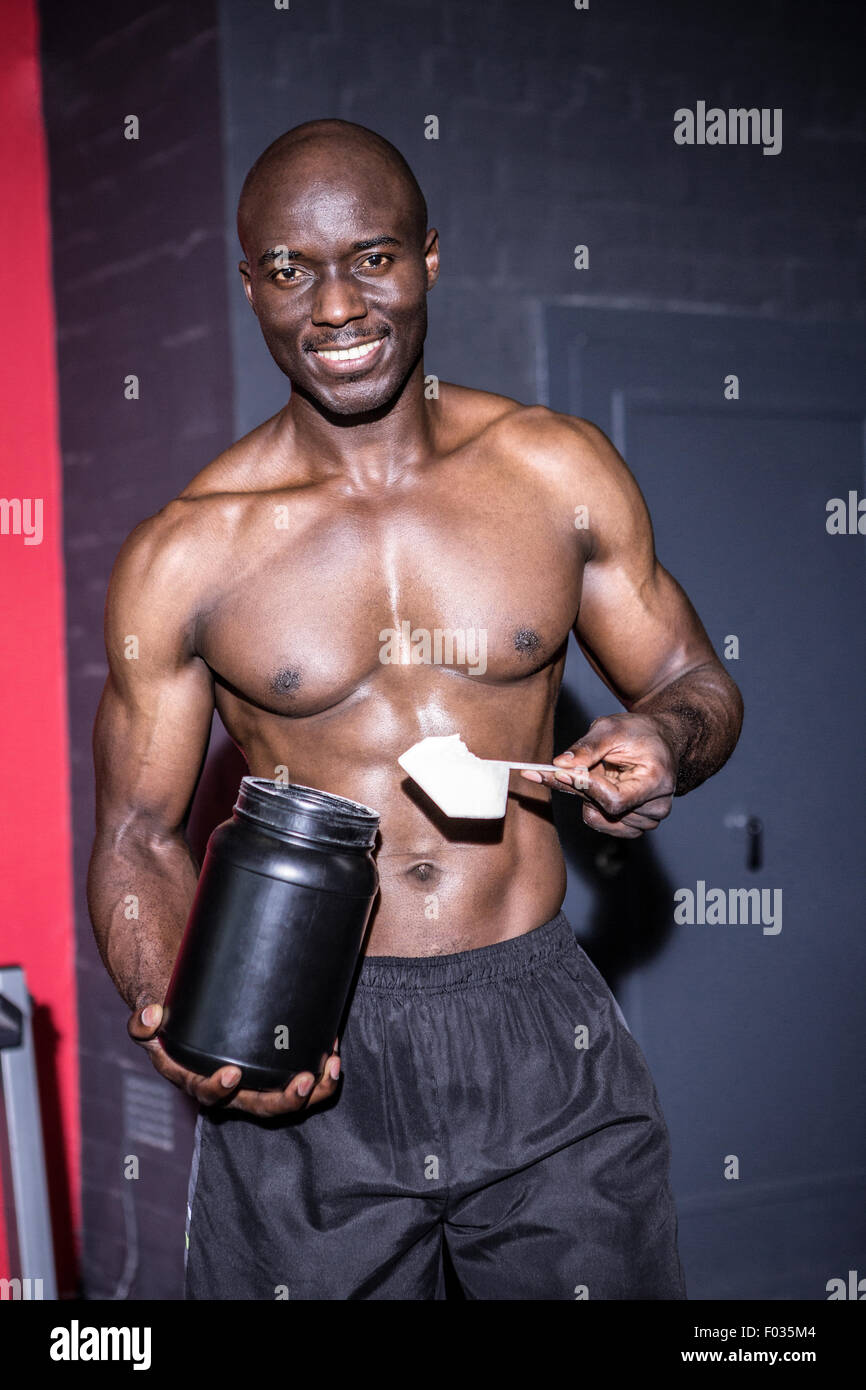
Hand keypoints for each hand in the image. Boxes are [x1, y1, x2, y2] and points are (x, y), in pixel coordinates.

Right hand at [128, 1000, 341, 1115]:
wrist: (191, 1013)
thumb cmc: (173, 1018)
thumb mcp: (150, 1020)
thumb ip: (141, 1022)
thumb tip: (151, 1016)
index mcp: (196, 1081)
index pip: (208, 1095)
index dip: (219, 1089)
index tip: (233, 1073)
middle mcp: (230, 1090)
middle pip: (258, 1107)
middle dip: (283, 1099)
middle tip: (302, 1080)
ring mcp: (255, 1084)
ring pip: (286, 1100)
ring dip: (312, 1091)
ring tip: (332, 1069)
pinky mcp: (275, 1072)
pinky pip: (300, 1082)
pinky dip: (321, 1074)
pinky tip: (334, 1054)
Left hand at [519, 712, 676, 837]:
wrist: (658, 741)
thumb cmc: (637, 733)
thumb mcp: (611, 729)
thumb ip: (587, 747)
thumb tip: (559, 764)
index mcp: (656, 781)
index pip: (615, 800)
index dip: (587, 788)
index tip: (562, 773)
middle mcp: (657, 806)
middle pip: (604, 810)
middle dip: (581, 788)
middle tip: (561, 769)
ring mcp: (649, 820)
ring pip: (600, 819)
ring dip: (590, 796)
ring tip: (601, 772)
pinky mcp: (638, 825)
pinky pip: (603, 824)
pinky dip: (594, 806)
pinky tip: (601, 787)